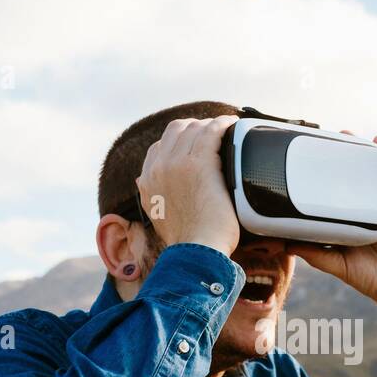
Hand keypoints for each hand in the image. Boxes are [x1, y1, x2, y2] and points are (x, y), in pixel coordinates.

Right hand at [135, 115, 240, 255]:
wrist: (196, 252)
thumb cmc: (187, 241)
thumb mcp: (157, 216)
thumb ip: (153, 196)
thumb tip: (144, 182)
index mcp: (147, 180)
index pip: (160, 146)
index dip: (180, 140)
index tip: (195, 143)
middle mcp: (158, 168)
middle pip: (177, 130)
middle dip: (196, 127)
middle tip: (214, 133)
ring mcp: (177, 163)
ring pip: (195, 128)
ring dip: (211, 124)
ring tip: (226, 128)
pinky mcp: (200, 163)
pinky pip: (212, 131)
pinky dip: (223, 124)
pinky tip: (232, 125)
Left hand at [288, 133, 376, 344]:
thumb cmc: (371, 279)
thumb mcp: (337, 265)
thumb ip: (316, 254)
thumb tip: (287, 244)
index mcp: (350, 223)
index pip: (336, 195)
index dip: (324, 179)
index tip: (308, 160)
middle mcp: (367, 211)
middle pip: (354, 180)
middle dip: (342, 159)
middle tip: (326, 138)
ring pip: (373, 174)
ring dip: (362, 152)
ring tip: (348, 135)